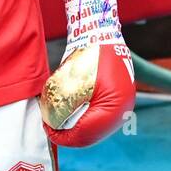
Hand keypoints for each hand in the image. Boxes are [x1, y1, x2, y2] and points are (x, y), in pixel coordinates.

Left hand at [40, 0, 134, 147]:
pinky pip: (99, 116)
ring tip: (58, 119)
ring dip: (76, 126)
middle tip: (50, 126)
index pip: (85, 134)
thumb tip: (53, 125)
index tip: (47, 129)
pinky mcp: (119, 98)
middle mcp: (123, 111)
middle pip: (91, 134)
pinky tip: (70, 110)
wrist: (100, 34)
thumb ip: (60, 107)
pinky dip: (83, 117)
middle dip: (69, 132)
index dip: (63, 136)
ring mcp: (123, 105)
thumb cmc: (85, 56)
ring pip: (95, 127)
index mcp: (114, 109)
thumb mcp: (68, 82)